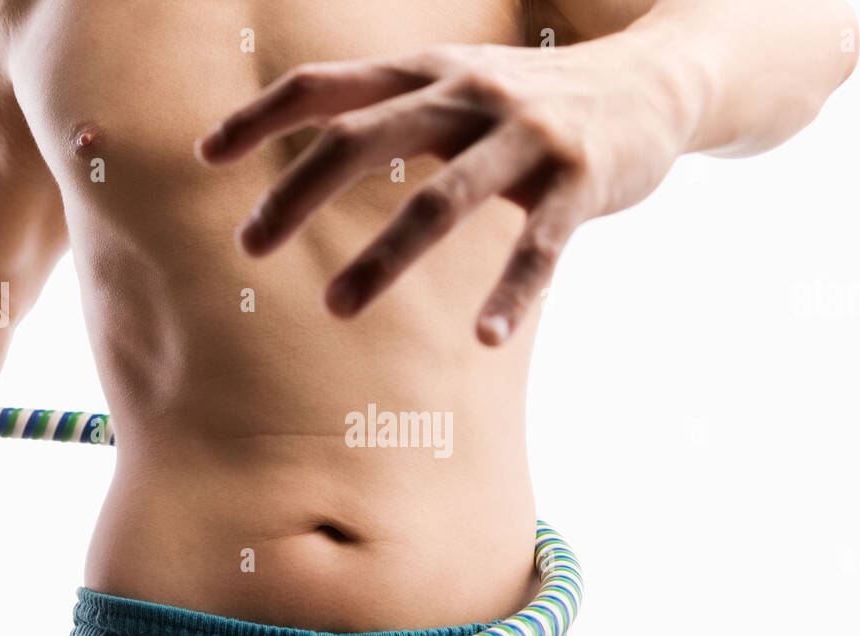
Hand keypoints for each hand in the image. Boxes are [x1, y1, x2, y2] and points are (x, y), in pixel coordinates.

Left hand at [197, 39, 693, 343]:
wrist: (653, 81)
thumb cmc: (537, 98)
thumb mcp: (462, 84)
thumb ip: (399, 108)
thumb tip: (323, 147)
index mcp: (432, 72)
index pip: (328, 84)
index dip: (263, 117)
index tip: (206, 156)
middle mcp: (469, 95)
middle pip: (363, 140)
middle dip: (296, 194)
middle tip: (248, 247)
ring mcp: (527, 137)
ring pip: (441, 202)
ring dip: (381, 258)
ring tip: (333, 307)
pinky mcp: (579, 182)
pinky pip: (538, 248)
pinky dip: (510, 294)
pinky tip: (483, 339)